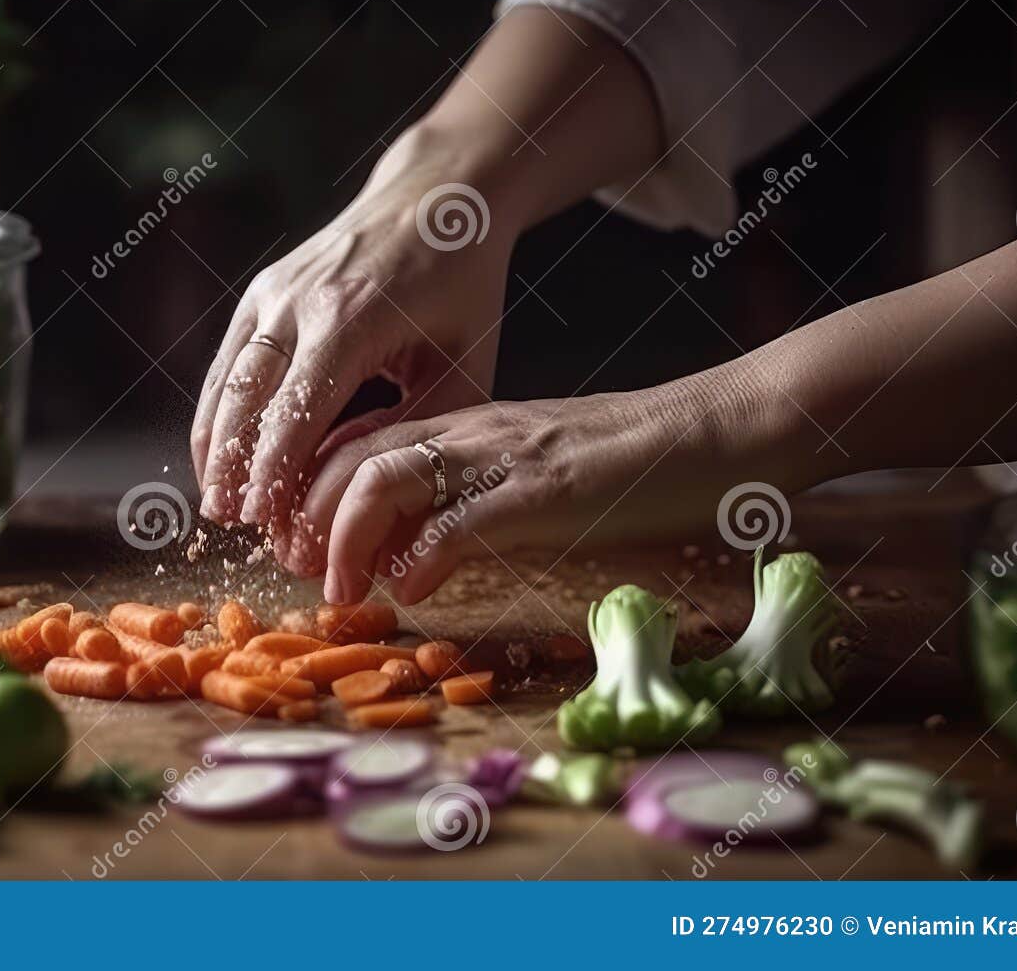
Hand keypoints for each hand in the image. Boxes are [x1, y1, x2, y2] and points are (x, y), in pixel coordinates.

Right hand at [190, 124, 515, 541]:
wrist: (435, 197)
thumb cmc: (460, 287)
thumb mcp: (463, 362)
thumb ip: (416, 427)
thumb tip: (365, 488)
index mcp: (352, 316)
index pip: (298, 406)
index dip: (275, 468)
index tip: (263, 520)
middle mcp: (299, 300)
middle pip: (246, 395)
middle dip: (234, 465)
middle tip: (229, 524)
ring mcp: (273, 291)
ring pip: (225, 379)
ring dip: (215, 443)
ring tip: (215, 503)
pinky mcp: (261, 291)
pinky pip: (228, 360)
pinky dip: (216, 411)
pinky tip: (216, 455)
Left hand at [292, 372, 770, 603]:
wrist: (717, 429)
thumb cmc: (632, 462)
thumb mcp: (533, 472)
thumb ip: (473, 496)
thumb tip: (414, 548)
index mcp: (466, 426)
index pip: (358, 442)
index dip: (312, 494)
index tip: (300, 546)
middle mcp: (471, 432)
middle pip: (350, 458)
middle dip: (309, 519)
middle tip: (304, 574)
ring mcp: (504, 458)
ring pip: (382, 478)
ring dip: (347, 539)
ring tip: (343, 589)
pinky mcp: (544, 490)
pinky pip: (459, 520)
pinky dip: (422, 558)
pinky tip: (416, 590)